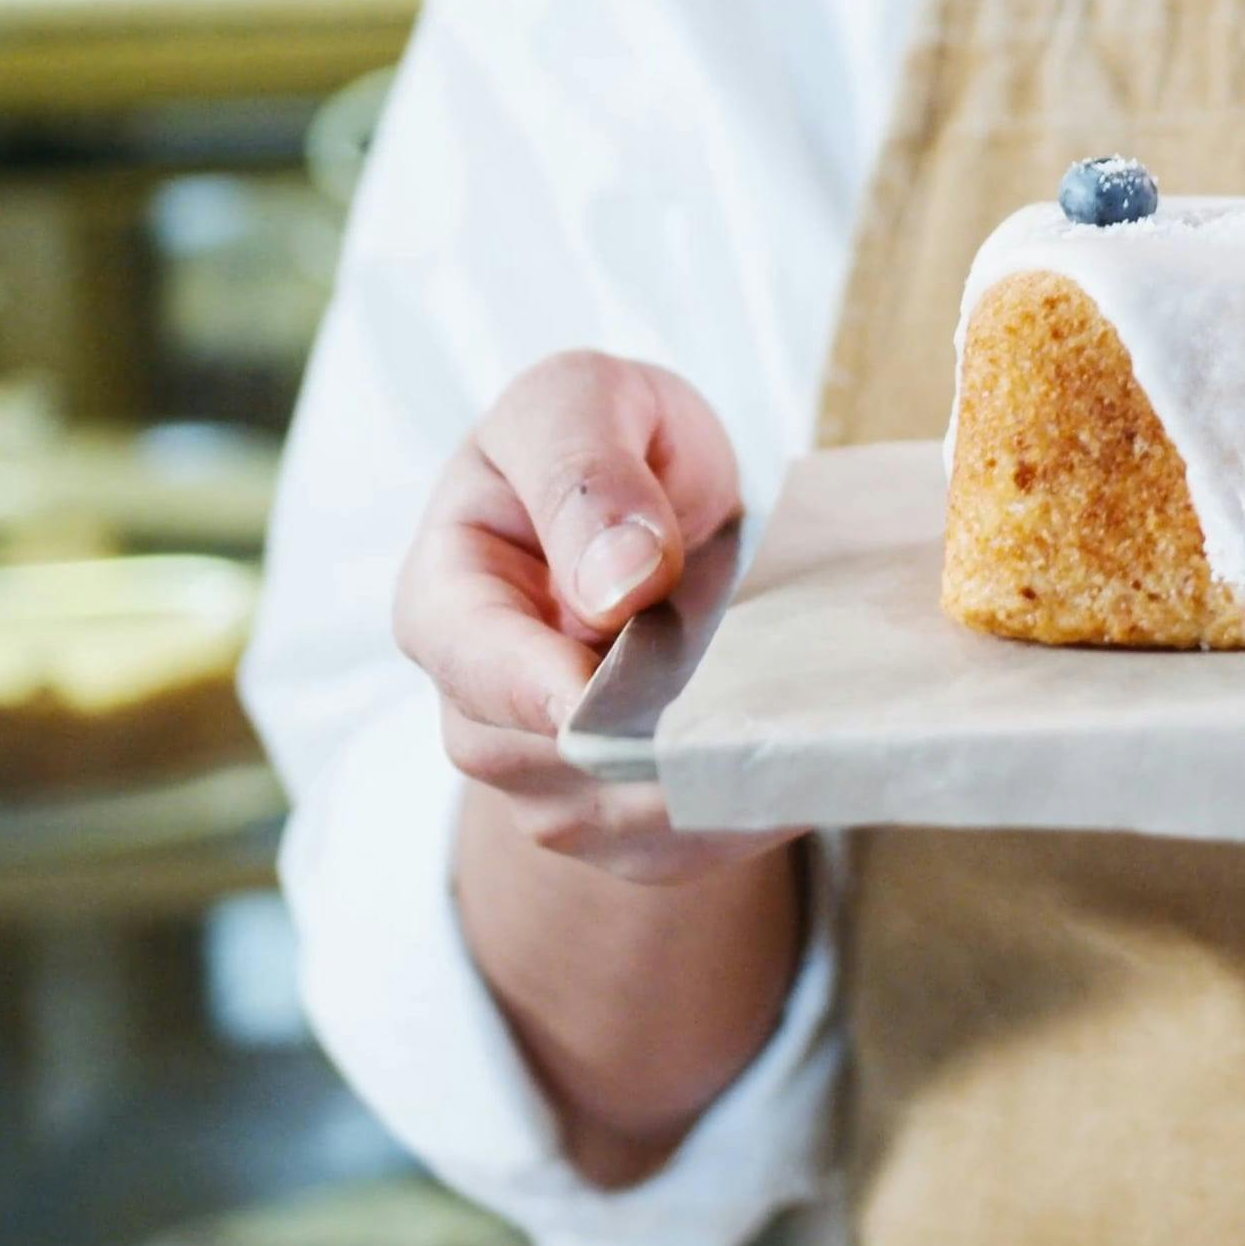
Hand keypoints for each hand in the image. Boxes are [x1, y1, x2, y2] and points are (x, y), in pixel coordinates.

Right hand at [392, 350, 787, 881]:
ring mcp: (549, 781)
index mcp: (448, 601)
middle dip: (649, 731)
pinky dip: (744, 807)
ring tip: (786, 718)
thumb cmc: (607, 443)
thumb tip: (618, 577)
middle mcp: (481, 710)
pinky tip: (796, 762)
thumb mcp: (583, 401)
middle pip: (548, 760)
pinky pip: (684, 844)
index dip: (538, 684)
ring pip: (624, 815)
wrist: (668, 513)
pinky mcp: (628, 823)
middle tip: (748, 690)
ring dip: (706, 772)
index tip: (608, 684)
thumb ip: (584, 470)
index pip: (473, 664)